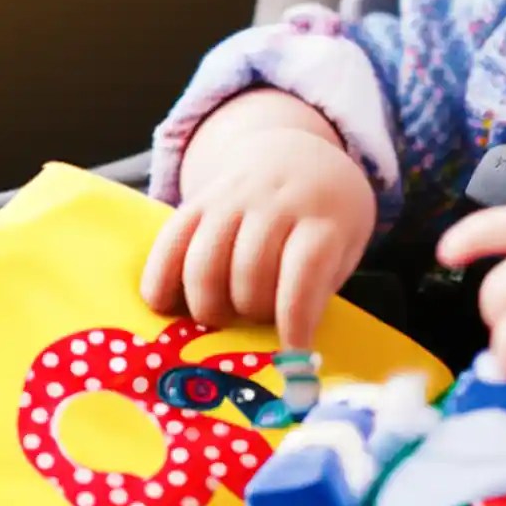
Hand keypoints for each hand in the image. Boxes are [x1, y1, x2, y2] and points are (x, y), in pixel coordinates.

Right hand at [140, 127, 375, 349]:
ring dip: (208, 304)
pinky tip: (164, 304)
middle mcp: (275, 204)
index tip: (292, 351)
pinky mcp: (198, 201)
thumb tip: (286, 347)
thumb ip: (317, 289)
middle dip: (251, 310)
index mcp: (322, 219)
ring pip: (205, 260)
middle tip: (258, 323)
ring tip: (220, 318)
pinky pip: (170, 242)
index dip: (294, 317)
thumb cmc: (325, 218)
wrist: (298, 155)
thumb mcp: (344, 247)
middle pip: (249, 269)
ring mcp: (232, 199)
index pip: (304, 270)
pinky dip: (161, 279)